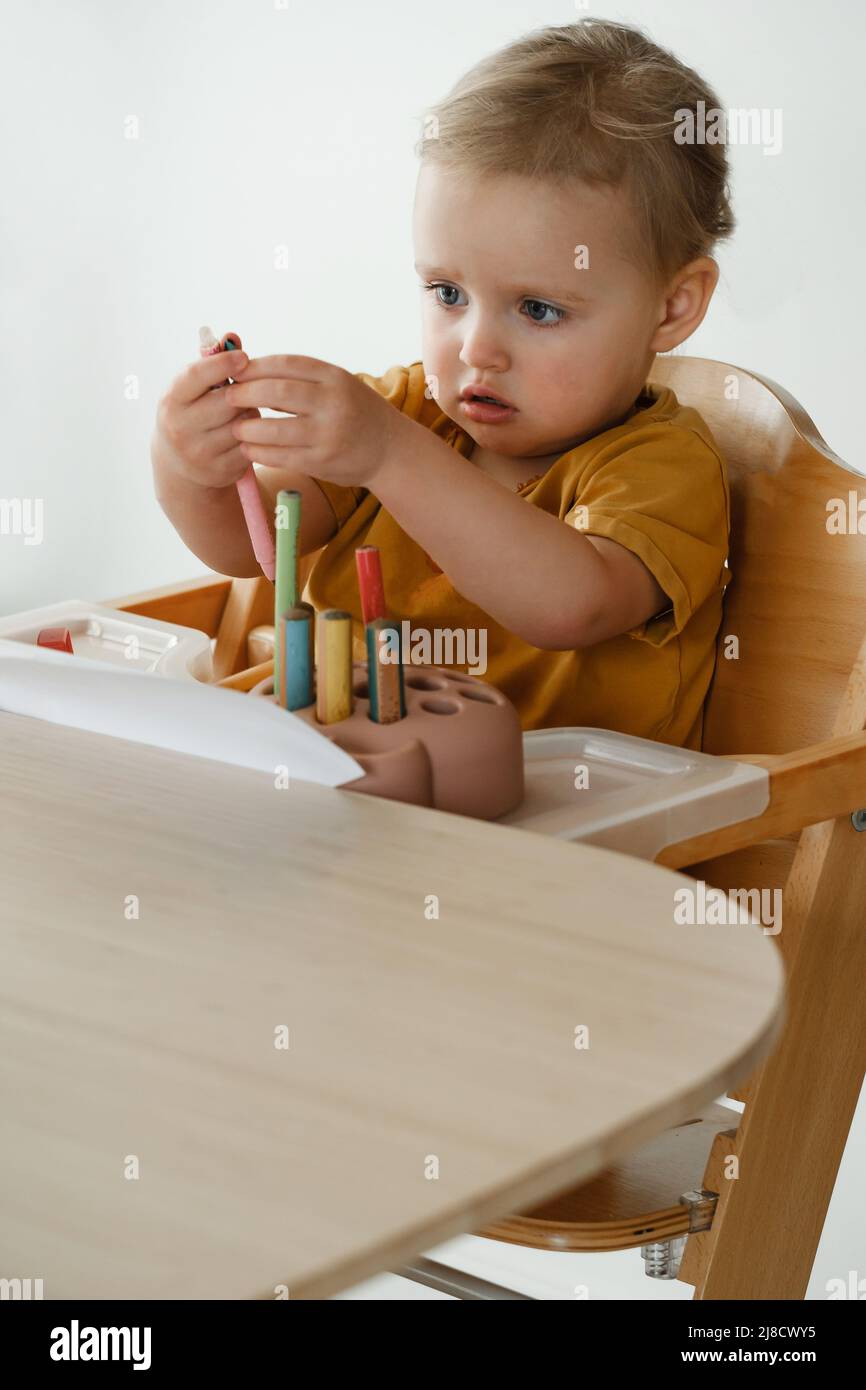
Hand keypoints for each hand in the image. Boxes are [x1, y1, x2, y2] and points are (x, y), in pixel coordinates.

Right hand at [154, 332, 261, 489]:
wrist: (179, 464)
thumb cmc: (191, 412)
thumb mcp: (192, 388)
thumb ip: (212, 360)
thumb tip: (232, 335)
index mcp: (171, 401)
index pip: (198, 375)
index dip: (223, 363)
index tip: (243, 357)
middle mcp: (181, 428)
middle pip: (229, 399)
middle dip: (243, 391)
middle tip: (244, 389)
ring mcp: (200, 453)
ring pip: (245, 422)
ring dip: (251, 412)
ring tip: (241, 411)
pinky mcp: (221, 470)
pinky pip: (251, 444)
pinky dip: (254, 435)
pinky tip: (245, 433)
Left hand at [225, 354, 403, 489]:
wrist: (390, 450)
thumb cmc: (356, 413)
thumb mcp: (337, 385)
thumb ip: (302, 379)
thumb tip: (250, 373)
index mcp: (334, 377)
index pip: (286, 364)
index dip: (255, 366)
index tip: (234, 371)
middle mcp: (333, 403)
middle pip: (277, 392)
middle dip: (245, 394)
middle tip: (227, 398)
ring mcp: (328, 434)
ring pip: (276, 428)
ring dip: (248, 428)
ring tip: (235, 428)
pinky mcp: (323, 462)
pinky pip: (282, 457)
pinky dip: (260, 453)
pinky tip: (249, 449)